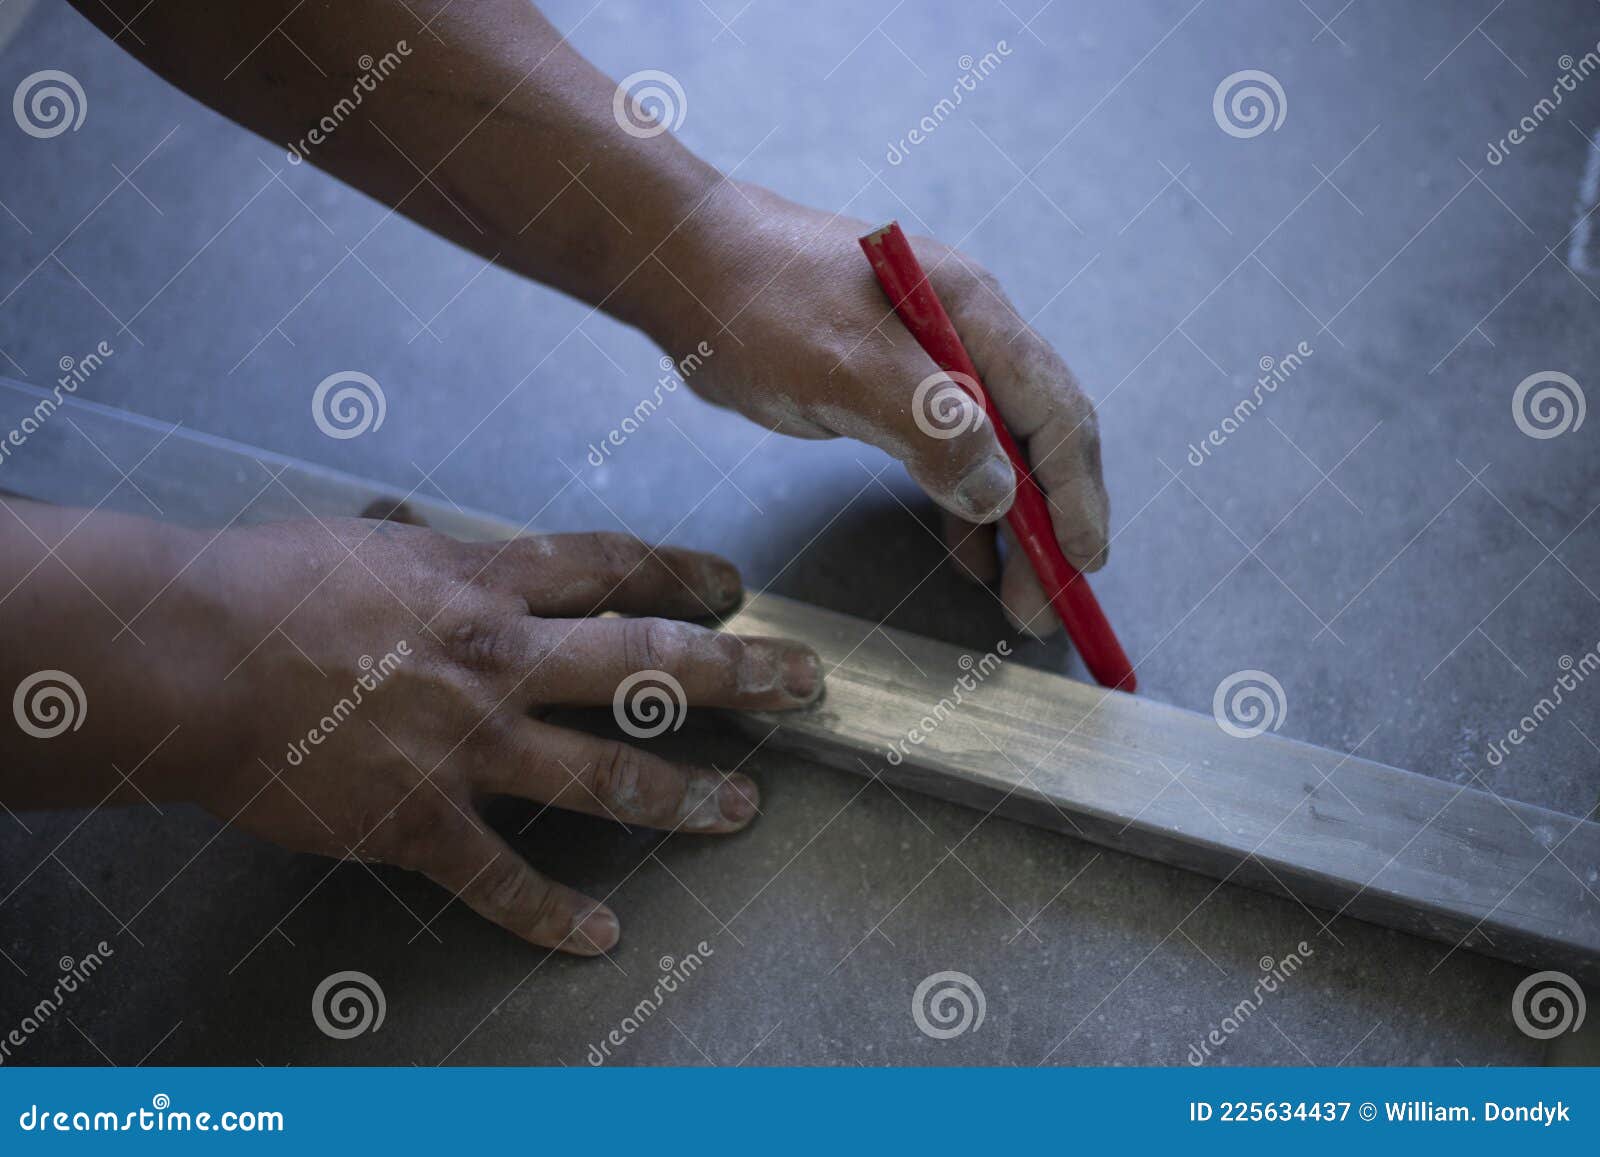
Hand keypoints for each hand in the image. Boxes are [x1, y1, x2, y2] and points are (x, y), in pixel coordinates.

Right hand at [150, 519, 821, 954]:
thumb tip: (410, 527)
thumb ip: (410, 548)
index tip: (733, 589)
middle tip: (804, 682)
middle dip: (740, 675)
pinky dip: (552, 916)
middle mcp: (500, 661)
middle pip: (649, 665)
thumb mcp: (354, 545)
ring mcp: (469, 745)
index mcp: (485, 586)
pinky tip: (600, 938)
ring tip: (743, 807)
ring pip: (607, 776)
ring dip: (685, 796)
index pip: (613, 571)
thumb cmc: (259, 587)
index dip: (683, 577)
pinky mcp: (422, 820)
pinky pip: (502, 879)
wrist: (188, 656)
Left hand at [657, 182, 1109, 636]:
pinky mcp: (897, 389)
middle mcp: (969, 334)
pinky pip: (955, 456)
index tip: (1083, 562)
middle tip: (1048, 606)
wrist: (690, 267)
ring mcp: (934, 362)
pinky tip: (972, 555)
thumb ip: (928, 424)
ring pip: (1001, 453)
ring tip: (1019, 600)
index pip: (1055, 411)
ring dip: (1016, 526)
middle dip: (1054, 523)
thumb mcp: (842, 367)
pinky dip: (970, 508)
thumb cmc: (760, 304)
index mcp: (974, 312)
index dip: (1077, 492)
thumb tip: (1000, 492)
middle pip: (1040, 437)